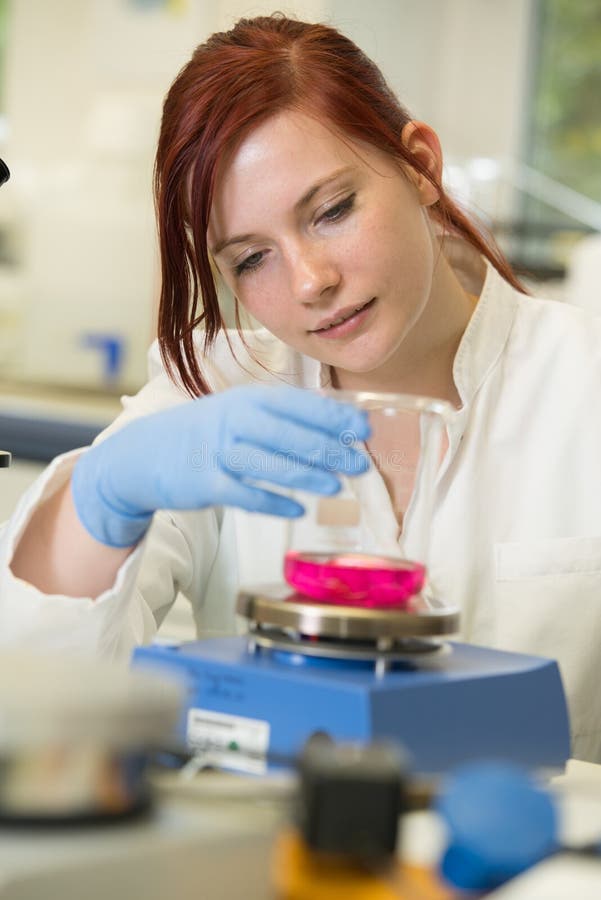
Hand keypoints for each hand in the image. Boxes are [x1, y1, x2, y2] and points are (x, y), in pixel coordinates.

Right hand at [71, 385, 370, 546]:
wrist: (143, 455)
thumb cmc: (205, 434)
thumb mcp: (238, 414)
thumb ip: (279, 420)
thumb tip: (333, 430)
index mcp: (247, 399)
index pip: (297, 404)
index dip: (332, 416)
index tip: (363, 428)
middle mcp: (231, 420)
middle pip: (286, 434)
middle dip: (327, 448)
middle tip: (359, 463)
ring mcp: (216, 451)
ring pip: (267, 463)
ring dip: (305, 474)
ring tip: (336, 486)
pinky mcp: (203, 482)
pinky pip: (244, 494)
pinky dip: (272, 502)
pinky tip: (297, 509)